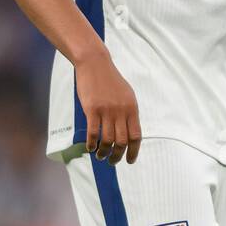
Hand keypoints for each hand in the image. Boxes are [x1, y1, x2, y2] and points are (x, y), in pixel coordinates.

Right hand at [75, 48, 141, 162]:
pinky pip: (93, 133)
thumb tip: (129, 132)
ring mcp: (106, 111)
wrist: (95, 64)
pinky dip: (92, 144)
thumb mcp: (127, 95)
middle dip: (117, 156)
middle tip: (112, 161)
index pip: (136, 136)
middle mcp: (121, 111)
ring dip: (104, 152)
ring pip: (107, 140)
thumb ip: (128, 113)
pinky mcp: (92, 109)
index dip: (133, 151)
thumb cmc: (110, 80)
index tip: (129, 160)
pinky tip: (90, 147)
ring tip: (100, 155)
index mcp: (132, 109)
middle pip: (122, 142)